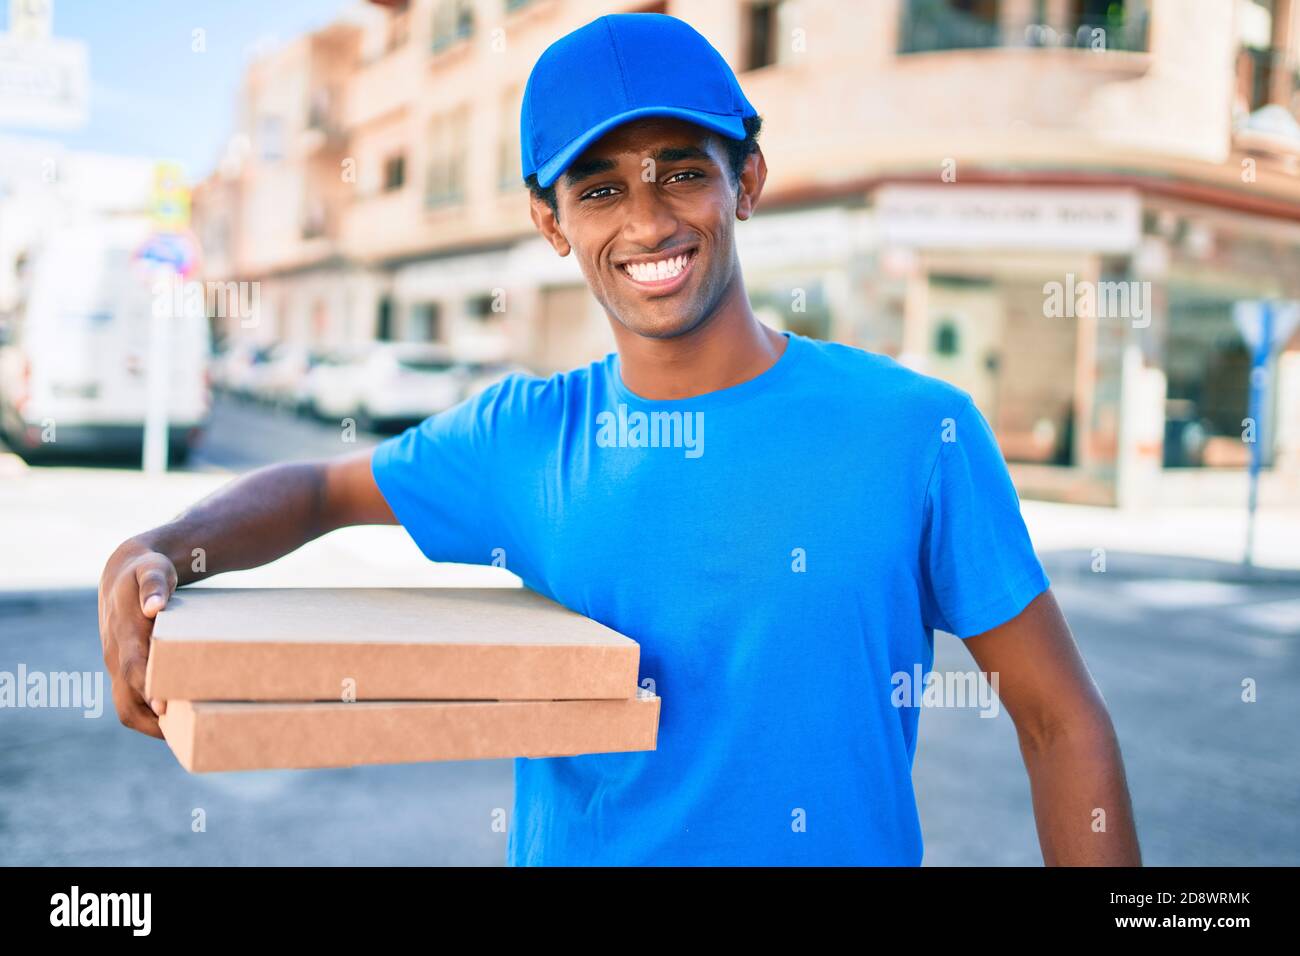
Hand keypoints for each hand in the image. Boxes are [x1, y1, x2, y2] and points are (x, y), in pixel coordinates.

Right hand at [98, 541, 177, 738]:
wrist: (123, 572)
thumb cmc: (146, 571)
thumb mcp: (151, 569)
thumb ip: (154, 585)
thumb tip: (153, 607)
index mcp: (123, 635)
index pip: (133, 669)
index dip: (148, 688)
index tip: (166, 707)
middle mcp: (116, 656)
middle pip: (125, 702)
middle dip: (151, 723)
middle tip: (185, 737)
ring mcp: (117, 665)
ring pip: (126, 708)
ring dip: (151, 727)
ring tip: (185, 739)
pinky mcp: (124, 669)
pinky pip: (131, 701)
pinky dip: (150, 718)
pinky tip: (177, 724)